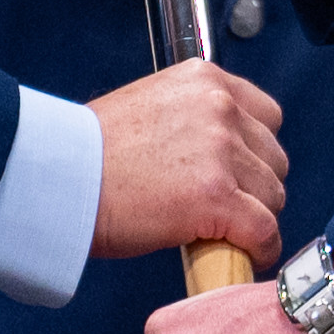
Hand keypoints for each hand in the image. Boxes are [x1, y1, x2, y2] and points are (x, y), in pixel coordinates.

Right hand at [90, 60, 287, 265]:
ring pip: (272, 196)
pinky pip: (263, 229)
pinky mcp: (217, 197)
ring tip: (221, 230)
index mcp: (205, 80)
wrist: (59, 177)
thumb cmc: (90, 152)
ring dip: (253, 217)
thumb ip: (195, 119)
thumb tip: (224, 157)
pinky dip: (257, 247)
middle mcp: (220, 108)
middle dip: (254, 186)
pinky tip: (240, 253)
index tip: (240, 173)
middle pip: (273, 159)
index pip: (267, 117)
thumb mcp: (152, 107)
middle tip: (224, 206)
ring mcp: (221, 152)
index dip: (255, 152)